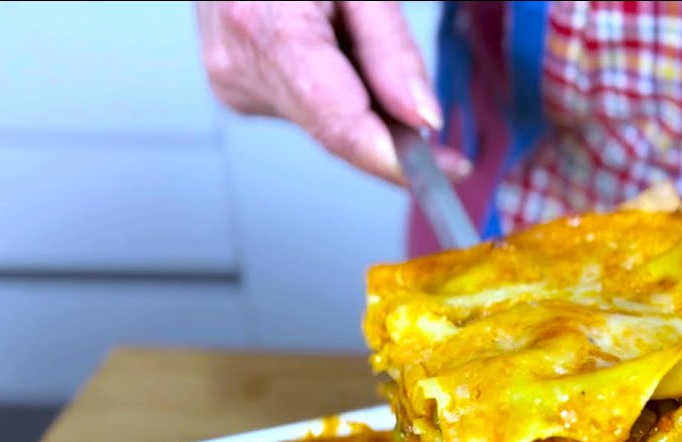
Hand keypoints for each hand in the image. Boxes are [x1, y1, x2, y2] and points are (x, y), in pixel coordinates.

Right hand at [196, 1, 470, 184]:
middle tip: (416, 95)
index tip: (446, 172)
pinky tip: (330, 51)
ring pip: (326, 124)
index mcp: (266, 29)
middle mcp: (240, 66)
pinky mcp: (240, 92)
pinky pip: (309, 111)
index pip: (339, 124)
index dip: (396, 159)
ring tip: (347, 35)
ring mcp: (235, 84)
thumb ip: (390, 49)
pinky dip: (336, 94)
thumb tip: (423, 120)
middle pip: (337, 130)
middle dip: (387, 127)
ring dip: (360, 102)